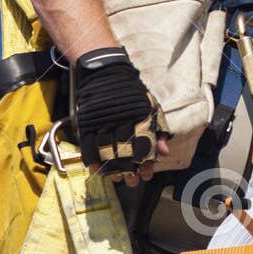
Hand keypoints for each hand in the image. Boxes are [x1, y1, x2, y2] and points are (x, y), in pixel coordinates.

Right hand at [72, 46, 168, 185]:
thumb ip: (158, 130)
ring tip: (116, 178)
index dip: (145, 163)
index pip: (143, 146)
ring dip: (112, 168)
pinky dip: (91, 159)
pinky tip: (96, 170)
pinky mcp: (88, 122)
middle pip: (125, 153)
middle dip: (129, 170)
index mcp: (139, 118)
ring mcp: (103, 122)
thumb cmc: (131, 92)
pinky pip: (88, 144)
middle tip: (131, 182)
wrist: (106, 71)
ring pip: (106, 151)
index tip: (146, 174)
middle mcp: (121, 122)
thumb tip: (164, 152)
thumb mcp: (150, 107)